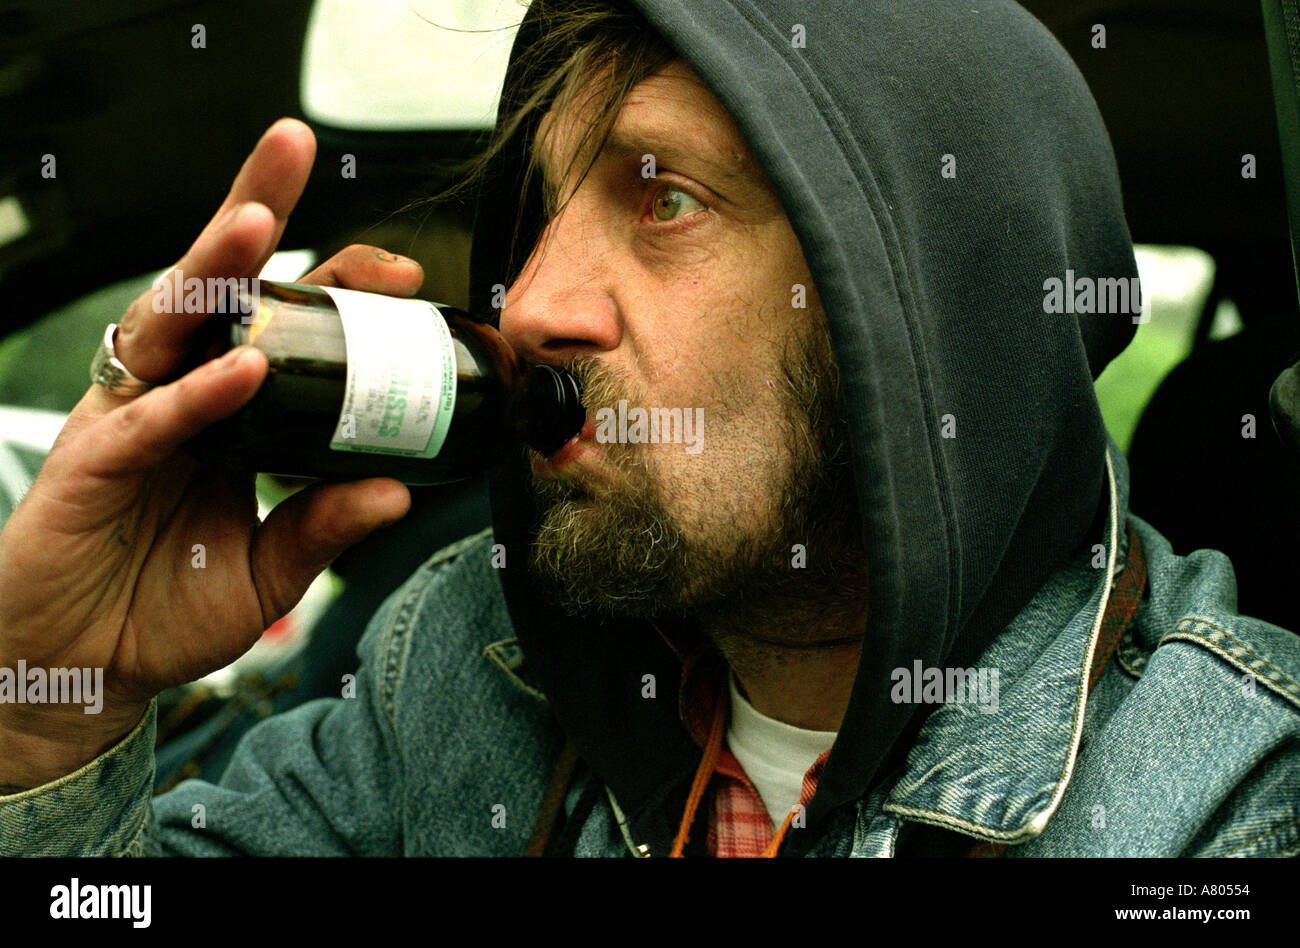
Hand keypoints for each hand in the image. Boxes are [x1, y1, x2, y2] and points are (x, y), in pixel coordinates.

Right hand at [0, 118, 419, 785]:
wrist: (85, 668)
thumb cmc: (166, 608)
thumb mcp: (270, 571)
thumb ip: (324, 527)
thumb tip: (396, 490)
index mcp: (227, 407)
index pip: (278, 322)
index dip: (335, 287)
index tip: (404, 275)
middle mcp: (178, 393)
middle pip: (217, 288)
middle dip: (253, 212)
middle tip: (294, 145)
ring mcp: (130, 418)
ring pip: (167, 324)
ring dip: (213, 272)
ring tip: (260, 225)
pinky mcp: (92, 463)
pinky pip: (147, 420)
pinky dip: (195, 396)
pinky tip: (241, 372)